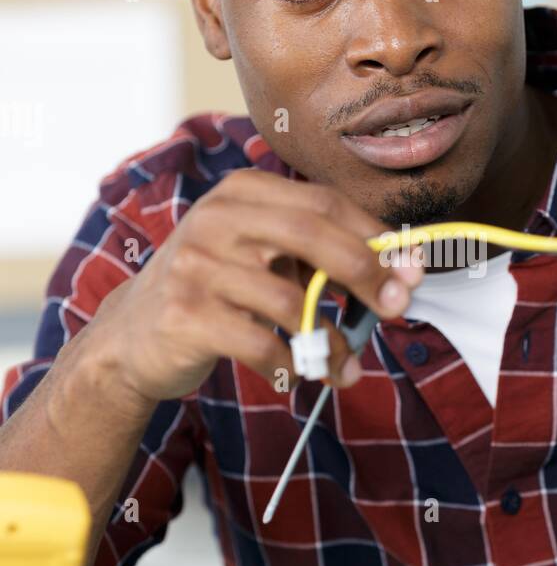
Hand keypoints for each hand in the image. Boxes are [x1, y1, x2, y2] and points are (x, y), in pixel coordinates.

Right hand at [86, 172, 421, 403]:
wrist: (133, 335)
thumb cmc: (217, 291)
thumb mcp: (262, 257)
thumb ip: (320, 257)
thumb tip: (399, 277)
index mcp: (243, 193)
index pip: (325, 203)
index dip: (376, 236)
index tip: (413, 268)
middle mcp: (216, 219)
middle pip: (312, 235)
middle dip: (367, 274)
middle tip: (397, 307)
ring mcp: (196, 265)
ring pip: (291, 302)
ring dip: (332, 341)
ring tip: (344, 363)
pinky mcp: (186, 315)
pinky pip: (262, 344)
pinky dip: (292, 364)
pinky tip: (298, 372)